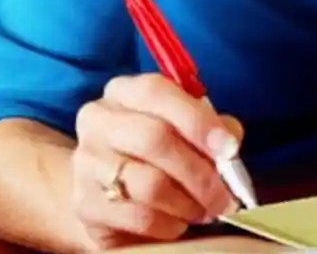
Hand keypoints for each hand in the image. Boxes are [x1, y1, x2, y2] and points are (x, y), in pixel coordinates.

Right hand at [70, 73, 243, 248]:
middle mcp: (98, 120)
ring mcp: (87, 162)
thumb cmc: (153, 154)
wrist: (105, 192)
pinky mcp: (86, 203)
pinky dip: (170, 224)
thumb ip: (209, 127)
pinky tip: (179, 223)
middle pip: (154, 139)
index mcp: (123, 91)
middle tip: (225, 195)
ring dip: (188, 202)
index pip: (157, 92)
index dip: (198, 121)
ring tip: (204, 211)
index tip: (229, 148)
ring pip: (149, 183)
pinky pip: (140, 216)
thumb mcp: (182, 129)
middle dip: (199, 171)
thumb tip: (230, 139)